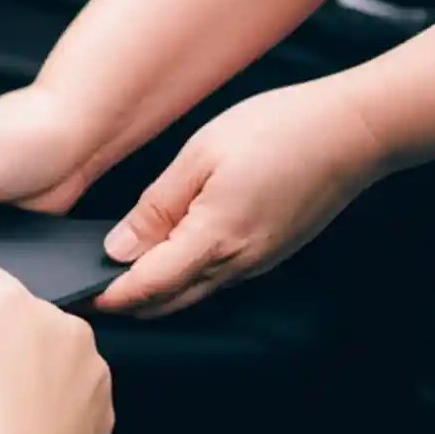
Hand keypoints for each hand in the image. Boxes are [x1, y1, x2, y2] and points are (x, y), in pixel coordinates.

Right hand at [0, 264, 114, 433]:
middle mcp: (57, 322)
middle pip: (23, 315)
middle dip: (1, 339)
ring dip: (32, 368)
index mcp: (9, 300)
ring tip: (0, 411)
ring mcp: (88, 364)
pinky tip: (26, 428)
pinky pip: (75, 390)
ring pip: (53, 351)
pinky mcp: (103, 405)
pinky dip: (55, 402)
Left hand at [96, 78, 387, 316]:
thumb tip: (119, 247)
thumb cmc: (281, 130)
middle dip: (126, 303)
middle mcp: (237, 263)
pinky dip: (183, 277)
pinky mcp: (269, 253)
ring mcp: (256, 262)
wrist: (355, 131)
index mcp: (213, 239)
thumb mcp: (200, 156)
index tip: (79, 295)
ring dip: (154, 292)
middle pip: (167, 301)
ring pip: (192, 292)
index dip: (110, 296)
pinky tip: (167, 256)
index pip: (147, 287)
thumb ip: (156, 207)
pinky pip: (215, 277)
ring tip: (118, 275)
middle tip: (88, 292)